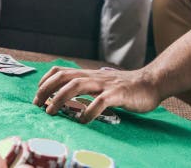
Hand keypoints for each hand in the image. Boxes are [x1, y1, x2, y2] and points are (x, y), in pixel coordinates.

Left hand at [33, 66, 160, 123]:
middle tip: (37, 105)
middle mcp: (95, 77)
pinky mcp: (118, 94)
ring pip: (77, 85)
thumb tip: (70, 98)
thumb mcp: (104, 84)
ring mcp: (106, 85)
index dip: (46, 81)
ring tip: (51, 111)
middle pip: (65, 76)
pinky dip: (88, 111)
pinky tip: (82, 120)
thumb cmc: (127, 87)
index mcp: (90, 75)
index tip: (37, 95)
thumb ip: (89, 88)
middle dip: (47, 89)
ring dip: (60, 98)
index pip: (62, 71)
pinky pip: (100, 101)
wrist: (153, 82)